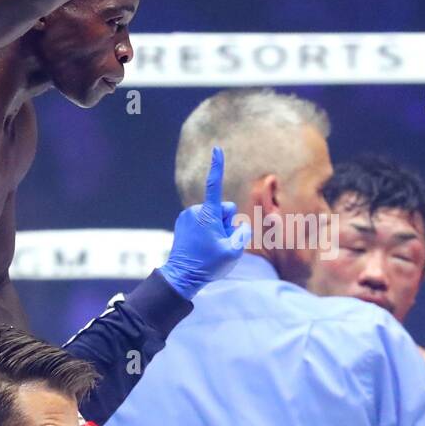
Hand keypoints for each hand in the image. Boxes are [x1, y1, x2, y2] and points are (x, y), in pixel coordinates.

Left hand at [159, 147, 251, 298]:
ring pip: (214, 217)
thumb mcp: (234, 252)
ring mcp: (187, 216)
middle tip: (220, 243)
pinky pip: (203, 222)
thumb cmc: (208, 265)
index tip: (217, 148)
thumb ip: (242, 233)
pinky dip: (207, 230)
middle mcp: (195, 211)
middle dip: (227, 223)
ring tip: (209, 247)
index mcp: (207, 214)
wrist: (182, 277)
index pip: (214, 185)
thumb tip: (239, 225)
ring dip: (217, 229)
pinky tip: (202, 245)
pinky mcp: (183, 223)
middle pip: (224, 209)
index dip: (217, 166)